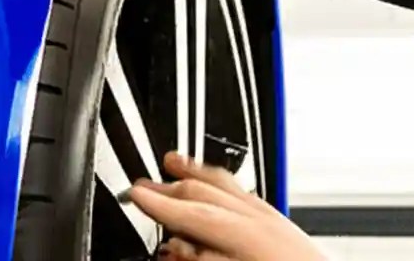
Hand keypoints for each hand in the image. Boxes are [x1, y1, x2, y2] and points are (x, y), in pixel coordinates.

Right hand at [126, 153, 327, 260]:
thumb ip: (203, 259)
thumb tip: (175, 247)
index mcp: (243, 233)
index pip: (191, 210)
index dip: (158, 202)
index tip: (134, 194)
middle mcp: (257, 218)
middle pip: (204, 191)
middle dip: (168, 187)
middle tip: (141, 185)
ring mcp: (270, 216)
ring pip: (225, 183)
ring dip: (194, 172)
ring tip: (173, 161)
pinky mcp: (279, 221)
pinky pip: (242, 189)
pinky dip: (219, 181)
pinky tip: (213, 183)